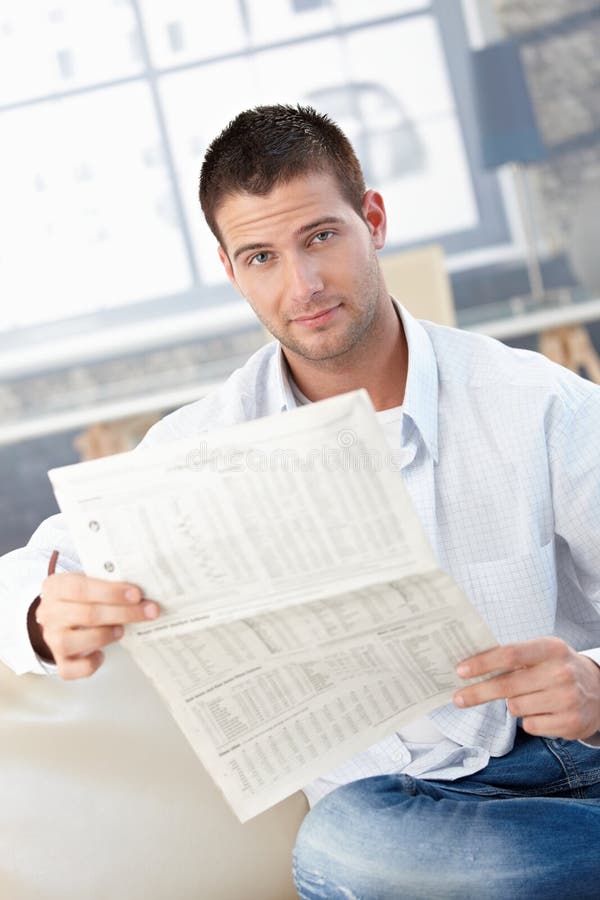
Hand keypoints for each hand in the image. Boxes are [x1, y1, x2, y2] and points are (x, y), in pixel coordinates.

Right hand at [31, 572, 159, 679]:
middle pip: (86, 615)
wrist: (64, 615)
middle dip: (123, 613)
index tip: (137, 594)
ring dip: (105, 636)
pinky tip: (102, 654)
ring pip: (74, 642)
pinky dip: (90, 664)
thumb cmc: (84, 597)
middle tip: (149, 611)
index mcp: (56, 587)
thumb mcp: (91, 581)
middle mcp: (49, 613)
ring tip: (122, 630)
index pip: (81, 588)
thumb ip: (109, 582)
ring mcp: (52, 638)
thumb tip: (143, 591)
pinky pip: (71, 670)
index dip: (111, 592)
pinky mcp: (59, 660)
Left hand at [453, 636, 599, 740]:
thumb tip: (470, 666)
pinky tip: (543, 711)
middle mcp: (561, 673)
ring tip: (528, 697)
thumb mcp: (542, 652)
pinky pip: (530, 726)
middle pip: (507, 686)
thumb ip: (512, 657)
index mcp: (551, 648)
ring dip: (513, 705)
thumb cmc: (558, 668)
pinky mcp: (571, 723)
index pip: (510, 654)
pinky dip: (529, 720)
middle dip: (478, 693)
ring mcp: (568, 699)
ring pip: (516, 708)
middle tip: (459, 698)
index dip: (483, 663)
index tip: (460, 671)